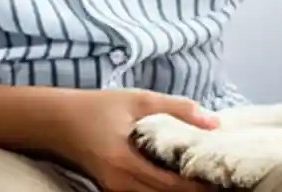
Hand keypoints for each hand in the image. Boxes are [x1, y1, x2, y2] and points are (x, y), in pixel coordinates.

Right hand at [51, 89, 218, 191]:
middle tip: (221, 178)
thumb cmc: (96, 107)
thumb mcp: (138, 99)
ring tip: (204, 176)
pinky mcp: (112, 189)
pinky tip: (180, 176)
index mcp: (126, 165)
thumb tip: (214, 122)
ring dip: (180, 190)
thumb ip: (177, 109)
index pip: (173, 187)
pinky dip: (164, 188)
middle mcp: (120, 185)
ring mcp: (114, 190)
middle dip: (195, 191)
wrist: (56, 121)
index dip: (201, 186)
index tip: (224, 176)